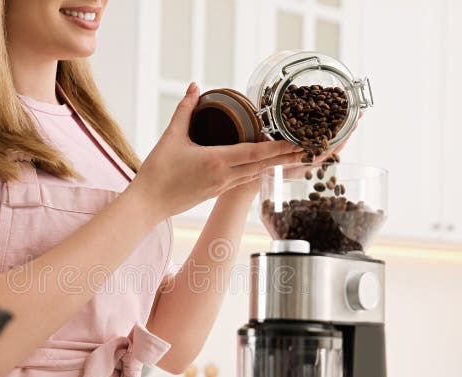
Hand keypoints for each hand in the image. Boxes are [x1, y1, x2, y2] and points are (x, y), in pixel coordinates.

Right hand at [130, 83, 303, 220]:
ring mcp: (223, 186)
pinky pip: (246, 180)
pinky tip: (270, 168)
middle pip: (265, 166)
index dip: (280, 148)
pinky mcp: (218, 192)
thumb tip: (195, 86)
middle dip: (290, 158)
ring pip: (258, 174)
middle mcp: (225, 176)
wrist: (148, 204)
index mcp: (217, 161)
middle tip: (313, 150)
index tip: (300, 142)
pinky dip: (262, 172)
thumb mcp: (171, 136)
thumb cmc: (158, 172)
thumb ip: (185, 109)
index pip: (256, 154)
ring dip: (279, 166)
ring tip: (299, 157)